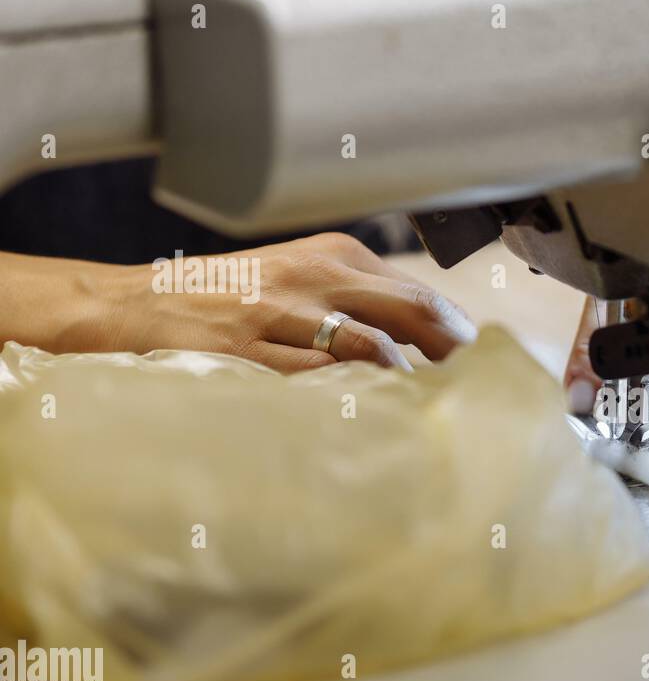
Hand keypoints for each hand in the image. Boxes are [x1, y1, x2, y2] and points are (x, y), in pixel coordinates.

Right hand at [0, 233, 475, 371]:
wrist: (132, 306)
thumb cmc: (224, 300)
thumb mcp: (296, 280)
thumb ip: (356, 302)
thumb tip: (426, 344)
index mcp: (333, 257)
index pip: (421, 295)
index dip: (458, 336)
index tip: (485, 370)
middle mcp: (316, 277)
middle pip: (414, 313)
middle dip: (453, 357)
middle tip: (479, 396)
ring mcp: (283, 313)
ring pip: (373, 347)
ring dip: (410, 385)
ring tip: (435, 417)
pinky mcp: (251, 351)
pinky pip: (318, 379)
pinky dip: (354, 401)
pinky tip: (374, 423)